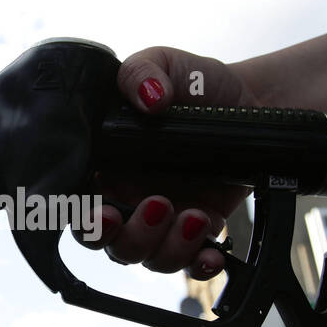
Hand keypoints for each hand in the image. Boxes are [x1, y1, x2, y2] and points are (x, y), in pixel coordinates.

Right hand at [72, 46, 254, 277]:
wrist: (250, 100)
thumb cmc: (196, 83)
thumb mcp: (164, 62)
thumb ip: (142, 71)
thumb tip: (147, 96)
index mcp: (105, 163)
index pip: (75, 203)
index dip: (82, 218)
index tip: (103, 211)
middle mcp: (126, 197)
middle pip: (108, 243)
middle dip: (126, 237)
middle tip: (157, 205)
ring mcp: (162, 219)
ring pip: (147, 258)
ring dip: (167, 247)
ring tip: (194, 215)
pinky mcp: (197, 230)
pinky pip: (190, 263)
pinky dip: (199, 264)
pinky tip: (211, 252)